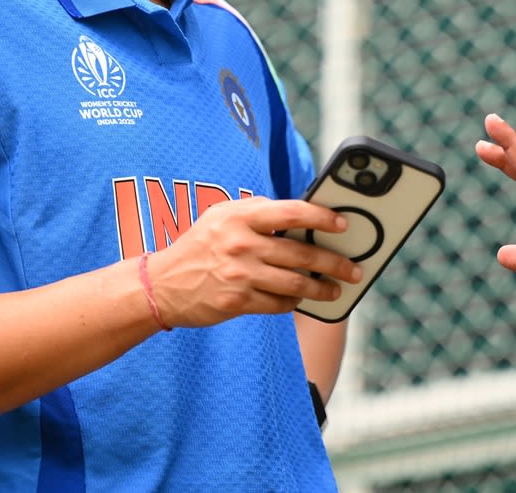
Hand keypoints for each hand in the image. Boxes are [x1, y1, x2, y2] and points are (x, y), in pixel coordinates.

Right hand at [150, 197, 361, 327]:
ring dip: (322, 289)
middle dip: (334, 263)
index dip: (321, 217)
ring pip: (296, 283)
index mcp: (240, 216)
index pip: (291, 212)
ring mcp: (240, 274)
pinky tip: (301, 300)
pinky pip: (279, 304)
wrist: (161, 285)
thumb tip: (300, 215)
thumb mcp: (221, 216)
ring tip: (335, 290)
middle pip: (301, 253)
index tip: (342, 224)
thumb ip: (257, 213)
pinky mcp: (238, 302)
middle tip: (354, 269)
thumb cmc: (199, 246)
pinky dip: (294, 303)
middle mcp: (241, 243)